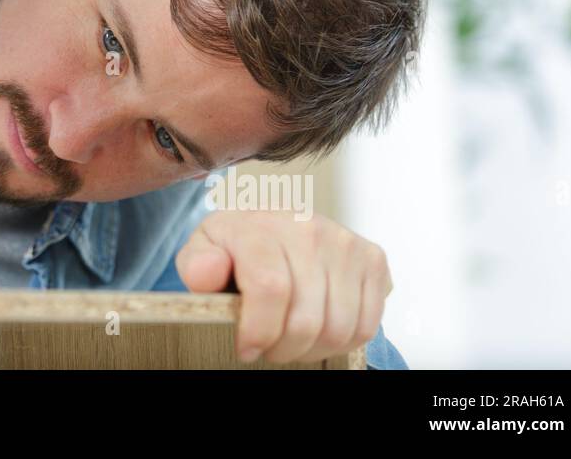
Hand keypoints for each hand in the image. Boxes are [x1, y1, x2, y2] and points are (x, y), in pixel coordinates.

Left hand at [174, 210, 392, 364]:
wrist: (274, 221)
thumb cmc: (239, 243)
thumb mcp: (205, 248)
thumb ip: (197, 263)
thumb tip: (207, 273)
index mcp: (261, 226)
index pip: (270, 288)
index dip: (259, 331)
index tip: (247, 347)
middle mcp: (308, 229)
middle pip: (306, 318)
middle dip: (283, 348)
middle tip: (269, 347)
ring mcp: (345, 244)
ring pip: (338, 328)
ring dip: (312, 348)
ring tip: (291, 339)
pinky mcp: (372, 260)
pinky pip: (366, 325)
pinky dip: (342, 340)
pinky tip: (319, 329)